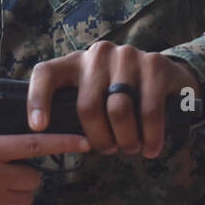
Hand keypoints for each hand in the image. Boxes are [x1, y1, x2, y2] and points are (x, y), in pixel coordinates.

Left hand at [27, 43, 199, 158]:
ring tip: (132, 148)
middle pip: (88, 106)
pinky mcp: (154, 64)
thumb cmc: (120, 94)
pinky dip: (150, 136)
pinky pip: (148, 110)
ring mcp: (127, 56)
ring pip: (118, 110)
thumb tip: (48, 138)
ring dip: (126, 139)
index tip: (38, 128)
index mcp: (75, 62)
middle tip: (109, 150)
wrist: (167, 77)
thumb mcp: (93, 94)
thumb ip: (73, 108)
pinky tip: (151, 148)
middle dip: (99, 138)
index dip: (37, 100)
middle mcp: (98, 54)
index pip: (45, 74)